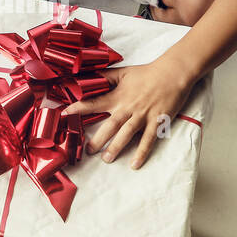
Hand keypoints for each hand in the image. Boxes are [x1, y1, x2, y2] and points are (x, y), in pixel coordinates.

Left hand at [60, 60, 196, 169]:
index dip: (78, 108)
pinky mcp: (157, 121)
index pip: (94, 103)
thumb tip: (86, 77)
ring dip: (116, 147)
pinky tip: (135, 164)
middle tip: (87, 151)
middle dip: (98, 138)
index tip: (64, 115)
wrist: (172, 73)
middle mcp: (128, 107)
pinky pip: (148, 140)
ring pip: (127, 134)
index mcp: (118, 96)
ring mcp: (143, 116)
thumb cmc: (147, 73)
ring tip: (107, 159)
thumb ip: (105, 77)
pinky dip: (142, 152)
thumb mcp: (123, 72)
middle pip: (110, 125)